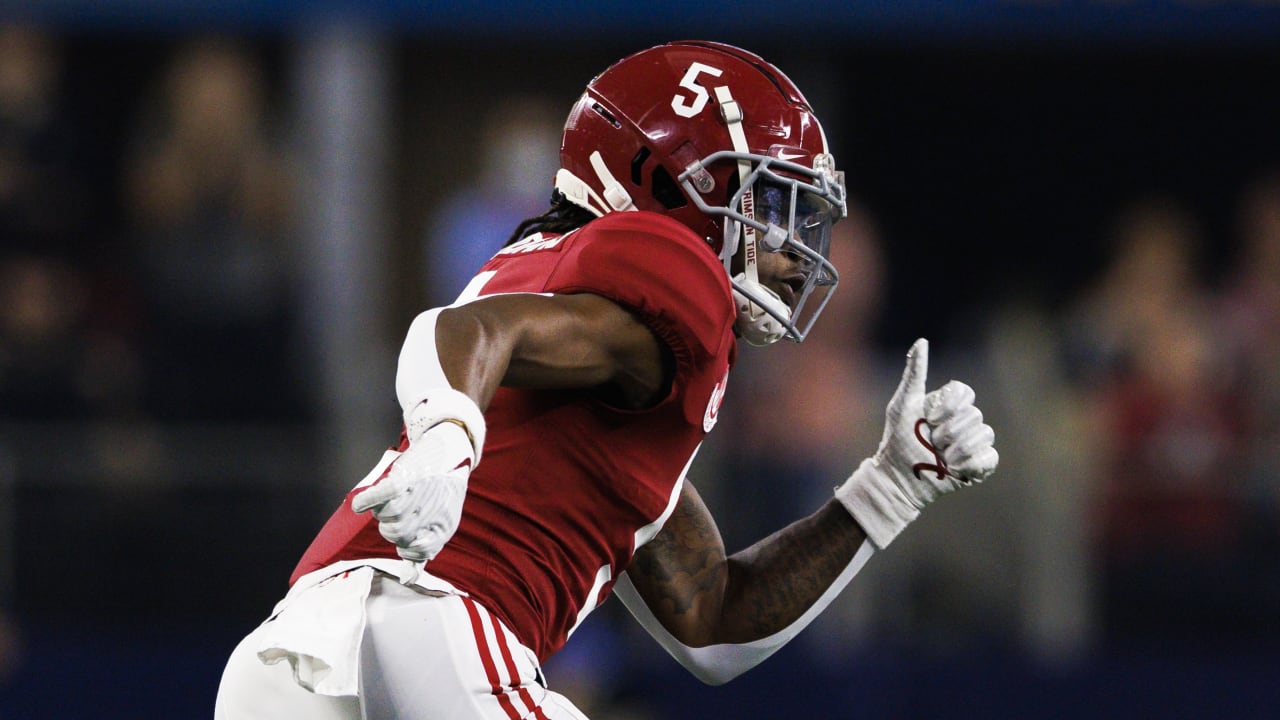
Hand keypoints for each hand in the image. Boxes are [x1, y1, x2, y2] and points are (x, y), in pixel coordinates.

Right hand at [352, 422, 473, 562]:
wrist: (452, 449)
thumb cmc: (443, 489)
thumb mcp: (443, 522)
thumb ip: (425, 550)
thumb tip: (408, 580)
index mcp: (445, 528)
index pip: (418, 554)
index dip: (408, 549)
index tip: (409, 534)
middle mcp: (432, 514)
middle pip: (395, 535)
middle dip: (391, 526)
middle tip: (400, 509)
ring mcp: (418, 496)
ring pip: (386, 518)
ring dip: (382, 510)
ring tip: (394, 497)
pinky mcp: (405, 478)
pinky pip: (381, 494)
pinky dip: (368, 499)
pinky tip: (360, 504)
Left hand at [835, 338, 997, 547]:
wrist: (899, 477)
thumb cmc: (897, 440)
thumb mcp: (903, 404)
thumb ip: (915, 373)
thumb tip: (922, 341)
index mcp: (948, 404)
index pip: (964, 392)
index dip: (948, 406)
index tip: (928, 417)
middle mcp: (964, 420)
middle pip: (974, 414)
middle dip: (948, 431)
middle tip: (930, 441)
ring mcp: (974, 442)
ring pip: (984, 434)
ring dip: (957, 448)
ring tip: (940, 457)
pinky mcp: (981, 464)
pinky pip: (990, 457)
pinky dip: (971, 463)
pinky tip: (954, 468)